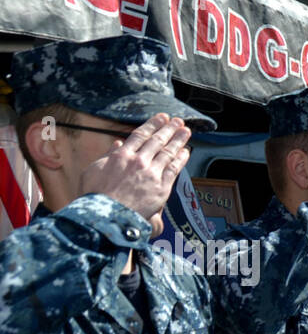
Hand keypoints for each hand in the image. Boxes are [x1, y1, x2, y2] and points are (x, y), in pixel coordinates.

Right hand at [82, 113, 190, 227]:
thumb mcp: (94, 169)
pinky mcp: (161, 188)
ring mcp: (151, 174)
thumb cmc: (96, 195)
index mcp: (121, 155)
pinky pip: (174, 170)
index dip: (153, 125)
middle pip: (157, 141)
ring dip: (178, 140)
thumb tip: (118, 143)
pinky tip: (186, 152)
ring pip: (168, 153)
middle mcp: (138, 161)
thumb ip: (108, 155)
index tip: (162, 118)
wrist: (107, 215)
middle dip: (169, 129)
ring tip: (185, 132)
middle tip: (178, 121)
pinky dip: (181, 159)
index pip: (140, 135)